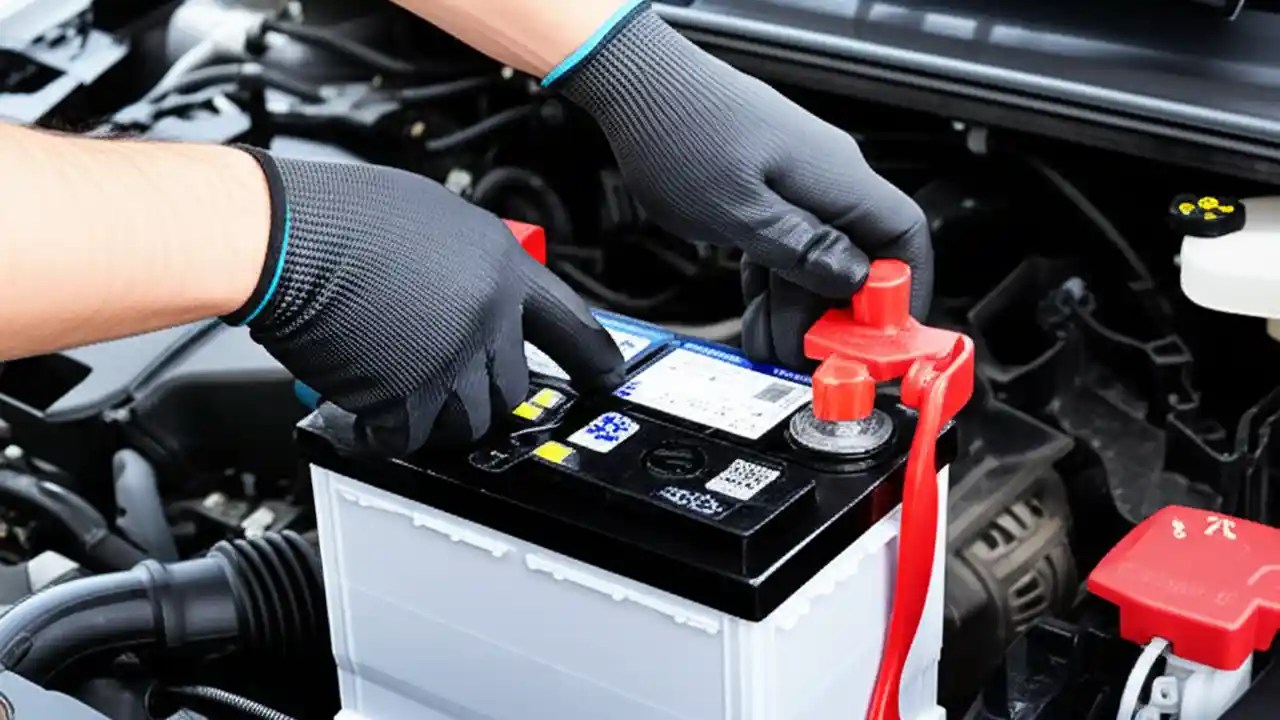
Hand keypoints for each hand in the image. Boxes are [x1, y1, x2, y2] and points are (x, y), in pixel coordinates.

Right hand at [227, 149, 624, 455]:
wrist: (282, 234)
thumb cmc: (337, 215)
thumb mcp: (431, 218)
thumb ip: (465, 263)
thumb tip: (468, 292)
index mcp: (501, 265)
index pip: (570, 322)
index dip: (593, 358)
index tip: (605, 378)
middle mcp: (487, 314)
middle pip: (513, 387)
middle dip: (482, 394)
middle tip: (446, 386)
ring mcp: (450, 358)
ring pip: (469, 422)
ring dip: (435, 420)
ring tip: (399, 399)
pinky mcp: (406, 394)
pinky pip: (409, 439)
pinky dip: (382, 437)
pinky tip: (362, 420)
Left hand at [554, 6, 931, 366]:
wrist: (634, 81)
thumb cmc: (678, 130)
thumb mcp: (738, 211)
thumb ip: (801, 249)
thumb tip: (855, 278)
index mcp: (834, 178)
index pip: (903, 237)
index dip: (905, 291)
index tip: (886, 336)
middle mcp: (824, 176)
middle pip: (855, 260)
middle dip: (833, 316)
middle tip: (807, 357)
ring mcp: (795, 181)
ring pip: (815, 258)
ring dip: (796, 308)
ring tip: (771, 349)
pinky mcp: (765, 185)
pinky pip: (785, 245)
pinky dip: (773, 283)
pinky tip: (757, 315)